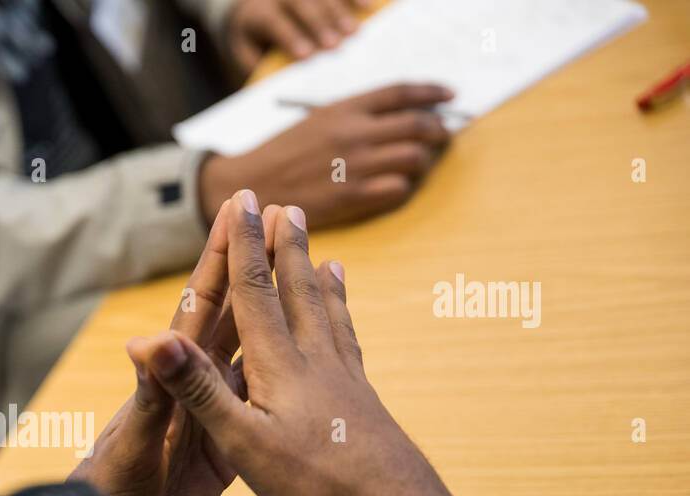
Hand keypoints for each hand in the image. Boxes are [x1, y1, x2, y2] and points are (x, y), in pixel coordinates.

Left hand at [71, 199, 277, 495]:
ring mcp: (211, 412)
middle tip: (280, 217)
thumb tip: (147, 342)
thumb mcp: (137, 443)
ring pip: (248, 352)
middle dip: (253, 267)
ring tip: (300, 270)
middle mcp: (193, 384)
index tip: (239, 208)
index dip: (219, 257)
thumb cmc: (111, 490)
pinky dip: (281, 376)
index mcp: (171, 374)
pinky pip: (259, 402)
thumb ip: (149, 396)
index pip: (200, 303)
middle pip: (230, 314)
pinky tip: (302, 358)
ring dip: (271, 312)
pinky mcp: (226, 446)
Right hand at [146, 190, 483, 495]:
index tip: (243, 202)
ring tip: (318, 247)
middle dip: (284, 247)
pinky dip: (342, 316)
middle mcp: (314, 360)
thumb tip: (157, 342)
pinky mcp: (361, 398)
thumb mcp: (243, 444)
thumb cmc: (315, 484)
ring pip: (326, 312)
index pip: (254, 293)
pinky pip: (348, 342)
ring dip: (316, 274)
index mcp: (278, 367)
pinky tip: (344, 315)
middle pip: (296, 290)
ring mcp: (343, 377)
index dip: (245, 245)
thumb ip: (201, 391)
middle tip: (284, 206)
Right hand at [198, 84, 453, 228]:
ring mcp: (355, 166)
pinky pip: (398, 188)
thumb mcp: (316, 121)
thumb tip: (396, 117)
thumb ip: (353, 116)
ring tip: (420, 162)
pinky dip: (403, 185)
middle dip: (439, 129)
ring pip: (415, 157)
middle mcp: (355, 133)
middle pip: (418, 124)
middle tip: (444, 135)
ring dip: (424, 159)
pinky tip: (394, 185)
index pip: (401, 92)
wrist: (251, 187)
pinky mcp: (352, 197)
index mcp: (344, 109)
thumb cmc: (282, 153)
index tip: (450, 96)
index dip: (432, 92)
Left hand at [227, 0, 368, 68]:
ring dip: (338, 12)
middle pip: (300, 4)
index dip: (291, 37)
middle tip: (335, 46)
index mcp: (260, 13)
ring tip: (354, 32)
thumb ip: (259, 62)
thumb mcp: (247, 50)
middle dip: (319, 25)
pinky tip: (367, 7)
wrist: (255, 5)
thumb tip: (280, 83)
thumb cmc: (256, 36)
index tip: (307, 56)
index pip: (275, 22)